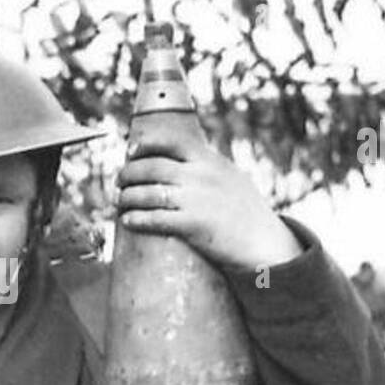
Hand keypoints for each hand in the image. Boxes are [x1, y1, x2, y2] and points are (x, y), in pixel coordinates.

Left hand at [115, 132, 301, 269]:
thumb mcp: (231, 178)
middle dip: (128, 174)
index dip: (145, 144)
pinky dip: (137, 219)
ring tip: (118, 201)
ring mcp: (197, 199)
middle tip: (119, 182)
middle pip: (152, 168)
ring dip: (127, 197)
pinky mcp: (193, 224)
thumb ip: (207, 167)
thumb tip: (180, 160)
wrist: (265, 243)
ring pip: (148, 193)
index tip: (130, 151)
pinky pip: (155, 219)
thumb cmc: (247, 213)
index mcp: (210, 161)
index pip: (172, 142)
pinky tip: (128, 220)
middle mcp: (201, 176)